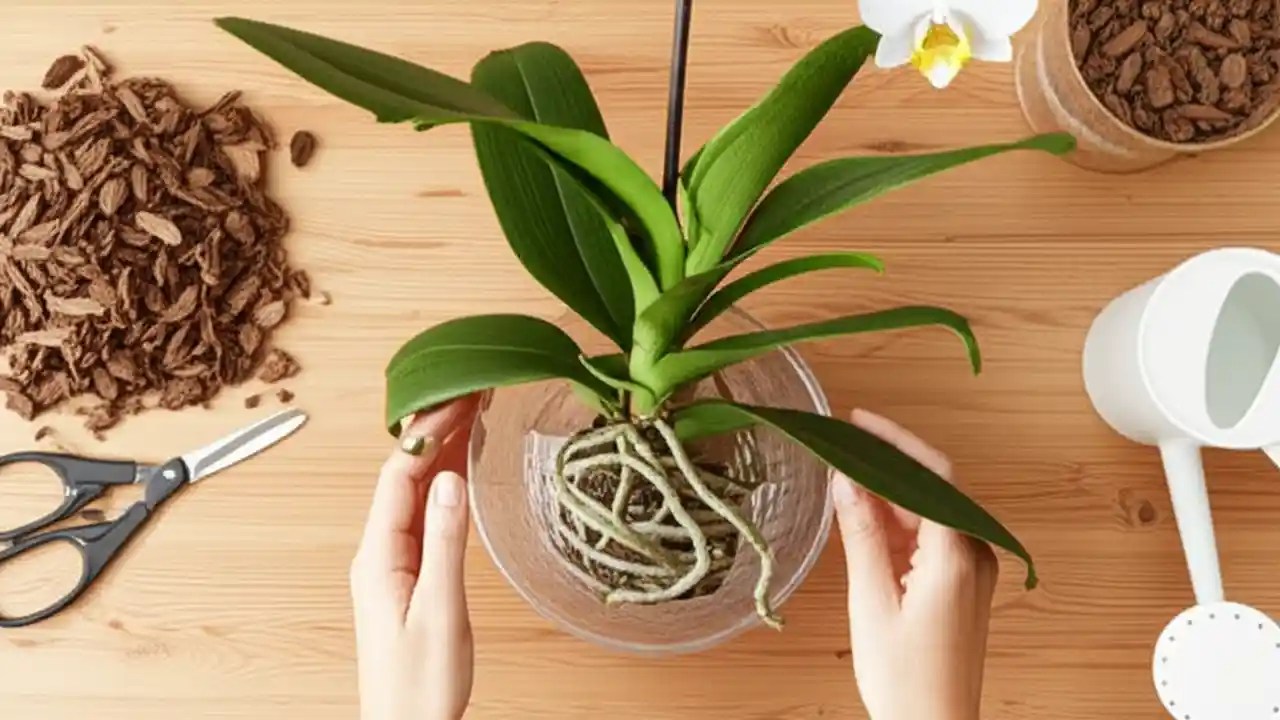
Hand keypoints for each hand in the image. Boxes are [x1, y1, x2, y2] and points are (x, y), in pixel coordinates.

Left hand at [350, 395, 482, 719]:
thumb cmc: (419, 687)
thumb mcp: (440, 611)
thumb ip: (444, 542)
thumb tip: (448, 479)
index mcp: (378, 555)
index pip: (398, 474)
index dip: (428, 431)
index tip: (460, 398)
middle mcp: (379, 552)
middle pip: (403, 474)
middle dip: (436, 429)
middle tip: (473, 392)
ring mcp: (392, 562)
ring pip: (414, 491)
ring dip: (441, 451)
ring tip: (473, 413)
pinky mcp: (407, 575)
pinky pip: (422, 513)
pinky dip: (444, 482)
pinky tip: (462, 466)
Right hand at [833, 410, 998, 719]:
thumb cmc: (907, 681)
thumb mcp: (872, 601)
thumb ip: (862, 534)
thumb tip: (846, 482)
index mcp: (956, 555)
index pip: (929, 474)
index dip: (893, 440)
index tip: (859, 421)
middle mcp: (973, 556)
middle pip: (930, 487)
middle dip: (884, 463)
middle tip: (842, 442)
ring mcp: (971, 570)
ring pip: (928, 510)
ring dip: (888, 494)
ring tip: (844, 477)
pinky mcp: (961, 584)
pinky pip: (930, 536)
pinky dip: (897, 523)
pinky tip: (865, 520)